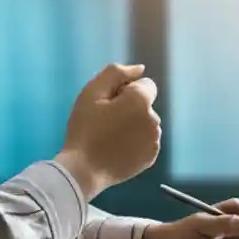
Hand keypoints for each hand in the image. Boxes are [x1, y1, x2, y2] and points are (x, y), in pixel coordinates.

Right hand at [57, 63, 160, 198]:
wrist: (83, 170)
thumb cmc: (84, 129)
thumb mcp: (92, 92)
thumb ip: (116, 73)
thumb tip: (140, 69)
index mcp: (141, 101)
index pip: (144, 84)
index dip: (125, 91)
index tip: (108, 104)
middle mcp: (154, 119)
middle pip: (145, 104)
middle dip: (130, 108)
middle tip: (106, 122)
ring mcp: (154, 140)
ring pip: (146, 123)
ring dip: (133, 125)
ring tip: (110, 137)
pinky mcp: (151, 156)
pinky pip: (146, 140)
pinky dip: (135, 142)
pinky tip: (117, 149)